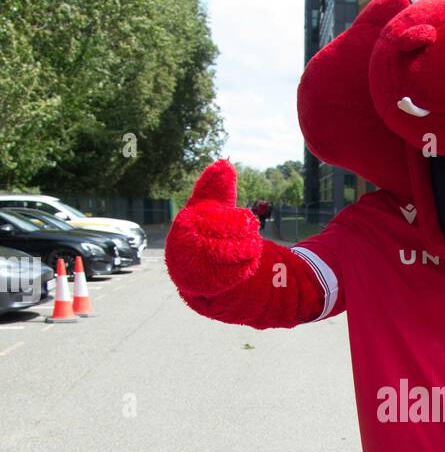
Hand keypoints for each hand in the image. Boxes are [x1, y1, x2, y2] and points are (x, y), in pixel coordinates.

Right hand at [165, 160, 263, 297]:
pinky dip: (240, 271)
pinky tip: (249, 264)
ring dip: (241, 254)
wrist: (197, 265)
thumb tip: (225, 162)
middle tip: (255, 234)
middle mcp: (182, 249)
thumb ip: (217, 187)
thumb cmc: (206, 230)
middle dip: (239, 238)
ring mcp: (189, 270)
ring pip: (219, 262)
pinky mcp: (200, 288)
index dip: (233, 222)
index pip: (210, 222)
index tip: (249, 220)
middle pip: (213, 244)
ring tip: (254, 248)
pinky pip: (222, 281)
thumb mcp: (212, 207)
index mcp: (184, 225)